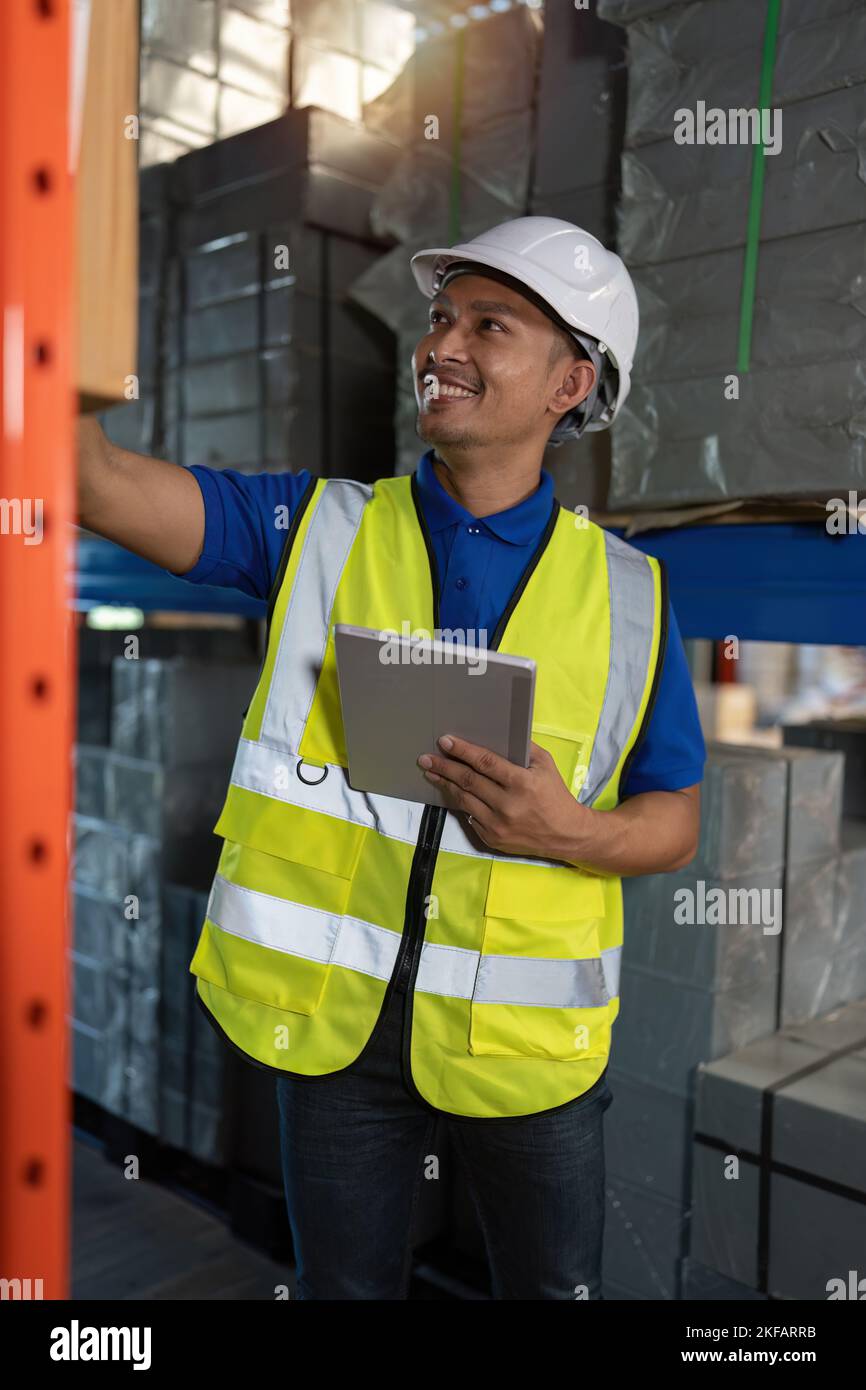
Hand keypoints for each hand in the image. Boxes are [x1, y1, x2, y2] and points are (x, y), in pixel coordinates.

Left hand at [417, 733, 591, 859]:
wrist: (565, 835)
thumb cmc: (555, 795)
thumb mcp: (546, 765)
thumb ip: (524, 748)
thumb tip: (498, 733)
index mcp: (522, 783)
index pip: (485, 763)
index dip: (463, 751)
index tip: (445, 742)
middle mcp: (508, 805)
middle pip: (468, 781)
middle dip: (444, 767)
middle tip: (426, 758)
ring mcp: (498, 824)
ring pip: (463, 800)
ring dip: (445, 785)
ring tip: (432, 773)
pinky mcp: (492, 838)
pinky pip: (470, 817)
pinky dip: (460, 802)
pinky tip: (451, 791)